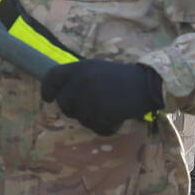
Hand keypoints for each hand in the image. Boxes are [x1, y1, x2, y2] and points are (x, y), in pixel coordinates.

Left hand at [40, 60, 164, 135]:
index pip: (52, 77)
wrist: (147, 84)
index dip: (47, 90)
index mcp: (80, 67)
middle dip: (74, 110)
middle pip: (63, 103)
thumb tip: (60, 94)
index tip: (48, 98)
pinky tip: (116, 118)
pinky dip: (105, 126)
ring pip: (80, 118)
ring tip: (109, 110)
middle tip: (91, 108)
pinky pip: (95, 126)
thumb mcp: (97, 70)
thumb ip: (78, 79)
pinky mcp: (101, 110)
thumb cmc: (122, 78)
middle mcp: (81, 80)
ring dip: (92, 119)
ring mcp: (90, 96)